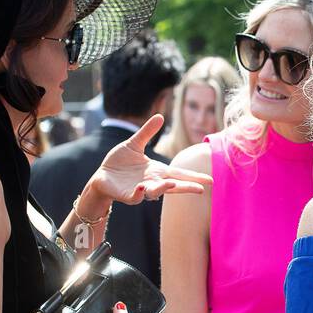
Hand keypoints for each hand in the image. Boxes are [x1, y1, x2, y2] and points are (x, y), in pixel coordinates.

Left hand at [87, 115, 211, 206]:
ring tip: (172, 183)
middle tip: (201, 190)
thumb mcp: (134, 145)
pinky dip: (139, 194)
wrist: (102, 176)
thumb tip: (160, 116)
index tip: (209, 180)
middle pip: (173, 186)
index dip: (194, 177)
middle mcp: (152, 182)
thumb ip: (147, 132)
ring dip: (163, 188)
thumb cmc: (119, 162)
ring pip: (155, 192)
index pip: (179, 174)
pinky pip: (135, 197)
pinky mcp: (126, 194)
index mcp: (157, 171)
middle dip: (186, 187)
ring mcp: (140, 190)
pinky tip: (142, 189)